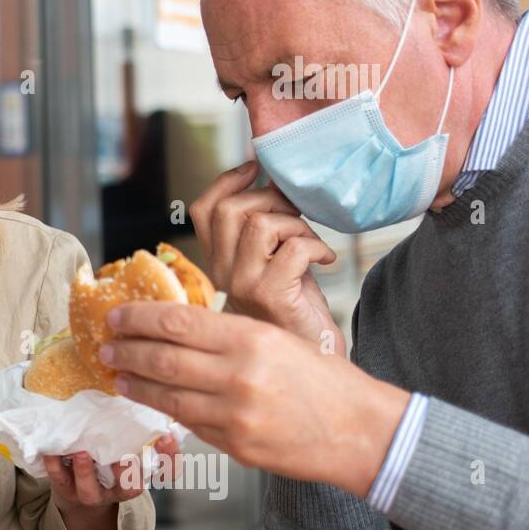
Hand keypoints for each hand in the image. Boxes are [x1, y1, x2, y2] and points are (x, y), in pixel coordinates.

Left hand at [43, 434, 179, 507]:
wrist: (78, 489)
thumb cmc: (108, 458)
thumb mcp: (126, 445)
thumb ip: (135, 428)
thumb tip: (143, 388)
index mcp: (140, 474)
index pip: (166, 471)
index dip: (170, 457)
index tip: (167, 436)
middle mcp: (119, 487)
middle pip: (131, 487)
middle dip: (127, 471)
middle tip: (124, 453)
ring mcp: (92, 492)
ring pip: (91, 490)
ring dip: (86, 472)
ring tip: (83, 452)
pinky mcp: (67, 490)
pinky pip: (60, 481)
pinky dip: (54, 466)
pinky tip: (51, 450)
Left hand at [101, 301, 409, 496]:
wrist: (359, 430)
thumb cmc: (319, 379)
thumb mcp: (276, 338)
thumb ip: (227, 335)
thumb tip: (173, 328)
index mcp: (250, 338)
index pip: (177, 322)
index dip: (138, 319)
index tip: (115, 318)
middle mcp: (239, 374)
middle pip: (162, 359)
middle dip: (126, 352)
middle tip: (104, 348)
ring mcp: (235, 413)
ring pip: (167, 396)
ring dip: (135, 385)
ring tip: (117, 376)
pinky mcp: (235, 445)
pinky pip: (188, 424)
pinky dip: (165, 409)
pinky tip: (150, 401)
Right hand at [190, 160, 343, 353]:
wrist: (313, 361)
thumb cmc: (296, 313)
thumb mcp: (272, 267)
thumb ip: (263, 236)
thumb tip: (273, 184)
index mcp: (218, 264)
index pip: (204, 209)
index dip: (228, 180)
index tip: (254, 169)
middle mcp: (222, 275)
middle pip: (232, 209)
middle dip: (272, 199)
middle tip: (297, 215)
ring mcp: (243, 286)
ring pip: (261, 224)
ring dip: (297, 224)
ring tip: (311, 244)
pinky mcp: (270, 296)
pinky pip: (294, 248)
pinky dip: (317, 248)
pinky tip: (325, 263)